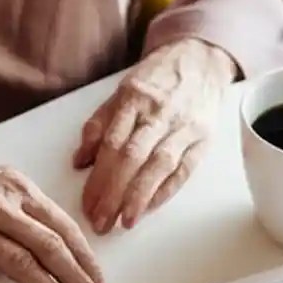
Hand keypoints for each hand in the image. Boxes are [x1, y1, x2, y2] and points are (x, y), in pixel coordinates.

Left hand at [74, 38, 236, 232]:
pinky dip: (165, 191)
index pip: (112, 143)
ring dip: (140, 197)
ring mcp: (183, 127)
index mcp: (134, 98)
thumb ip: (100, 124)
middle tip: (100, 221)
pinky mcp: (203, 139)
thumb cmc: (157, 79)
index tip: (87, 203)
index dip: (98, 177)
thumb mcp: (122, 91)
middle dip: (114, 193)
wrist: (200, 60)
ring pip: (159, 166)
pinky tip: (149, 208)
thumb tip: (80, 161)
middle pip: (132, 158)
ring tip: (124, 222)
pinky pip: (183, 170)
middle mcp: (159, 113)